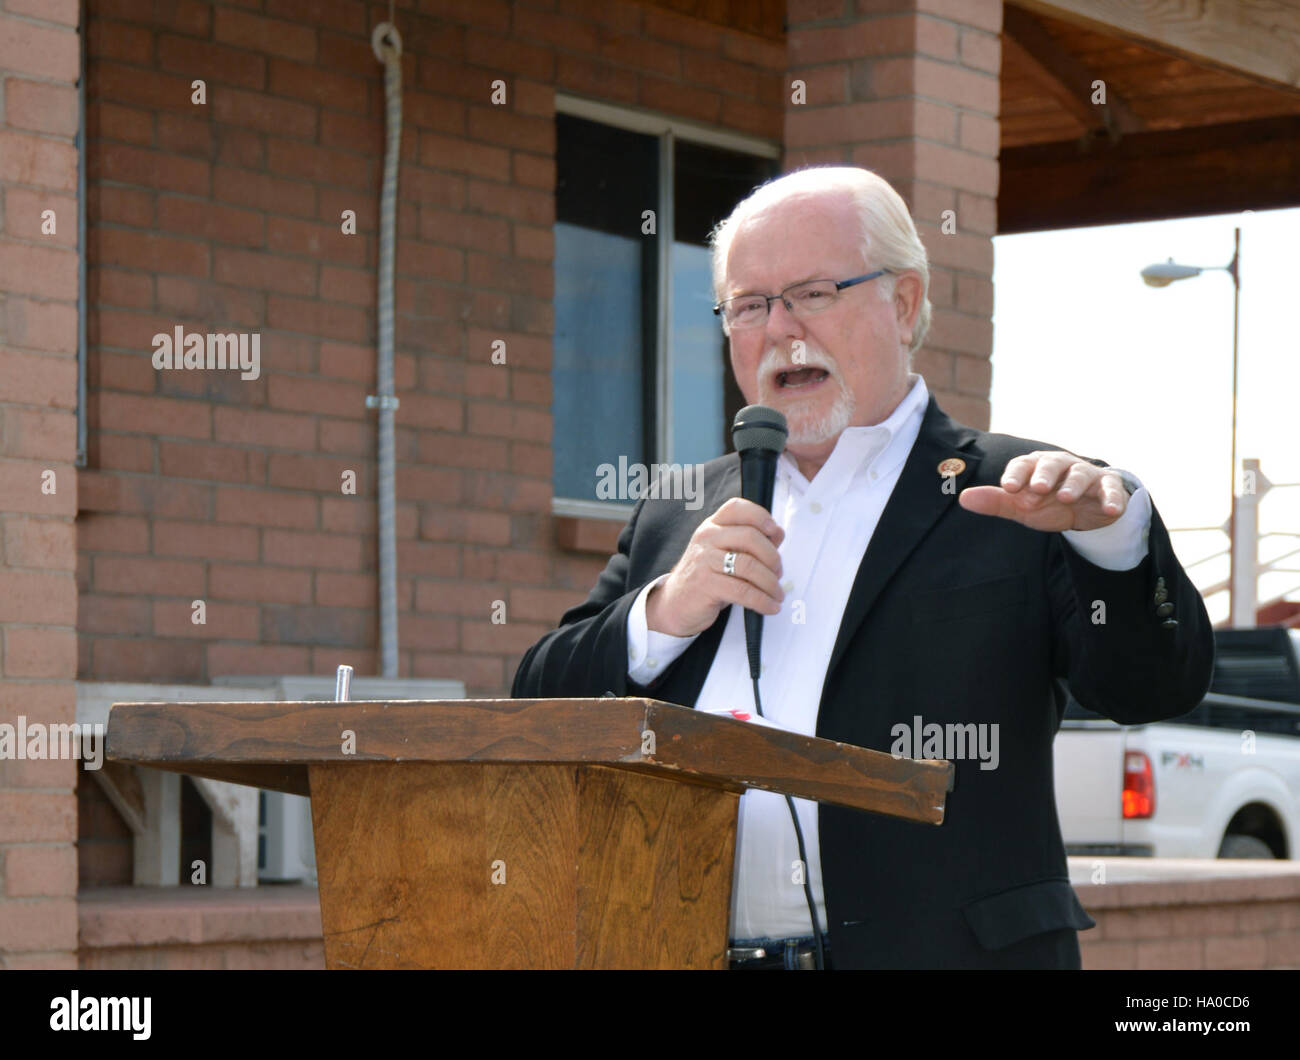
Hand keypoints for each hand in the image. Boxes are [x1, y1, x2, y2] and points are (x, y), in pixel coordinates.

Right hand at [646, 497, 785, 636]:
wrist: (676, 603)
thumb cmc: (706, 577)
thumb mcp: (725, 553)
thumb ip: (750, 542)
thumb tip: (778, 533)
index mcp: (713, 526)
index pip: (737, 507)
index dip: (761, 516)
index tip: (775, 531)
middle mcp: (707, 538)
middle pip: (750, 537)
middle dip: (773, 557)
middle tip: (779, 573)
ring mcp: (704, 560)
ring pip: (749, 565)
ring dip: (770, 583)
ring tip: (777, 594)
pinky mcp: (705, 584)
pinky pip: (743, 591)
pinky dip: (762, 601)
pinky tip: (770, 606)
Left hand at [957, 451, 1128, 531]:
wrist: (1086, 511)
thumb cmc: (1048, 503)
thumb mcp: (1021, 506)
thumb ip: (996, 501)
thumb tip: (964, 498)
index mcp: (1036, 467)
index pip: (1023, 465)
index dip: (1016, 474)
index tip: (1008, 488)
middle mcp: (1061, 465)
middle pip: (1052, 463)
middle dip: (1044, 474)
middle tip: (1037, 488)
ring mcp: (1086, 474)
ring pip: (1080, 473)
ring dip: (1073, 484)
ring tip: (1066, 497)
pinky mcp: (1108, 487)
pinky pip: (1111, 489)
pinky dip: (1112, 498)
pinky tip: (1111, 509)